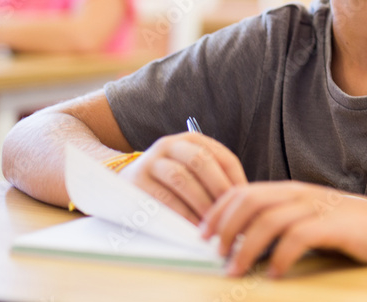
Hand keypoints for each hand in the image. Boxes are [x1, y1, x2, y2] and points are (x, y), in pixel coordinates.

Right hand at [119, 132, 246, 224]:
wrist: (121, 186)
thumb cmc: (168, 182)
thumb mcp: (191, 171)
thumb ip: (215, 179)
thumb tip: (244, 200)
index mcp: (191, 140)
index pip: (222, 156)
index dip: (236, 179)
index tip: (245, 201)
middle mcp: (170, 145)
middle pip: (201, 161)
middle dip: (218, 188)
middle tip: (230, 212)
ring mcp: (151, 161)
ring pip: (181, 178)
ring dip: (200, 202)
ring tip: (213, 222)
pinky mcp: (136, 181)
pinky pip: (162, 197)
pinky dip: (181, 213)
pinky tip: (192, 226)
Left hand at [200, 181, 366, 277]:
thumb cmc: (347, 227)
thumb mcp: (308, 217)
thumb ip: (279, 221)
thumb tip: (240, 241)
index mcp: (289, 190)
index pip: (243, 192)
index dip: (218, 212)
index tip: (202, 235)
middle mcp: (299, 194)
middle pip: (250, 202)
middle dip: (225, 228)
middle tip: (215, 254)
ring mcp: (317, 208)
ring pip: (269, 220)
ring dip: (246, 247)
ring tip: (236, 270)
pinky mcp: (334, 226)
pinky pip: (298, 237)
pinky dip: (280, 256)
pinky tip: (274, 273)